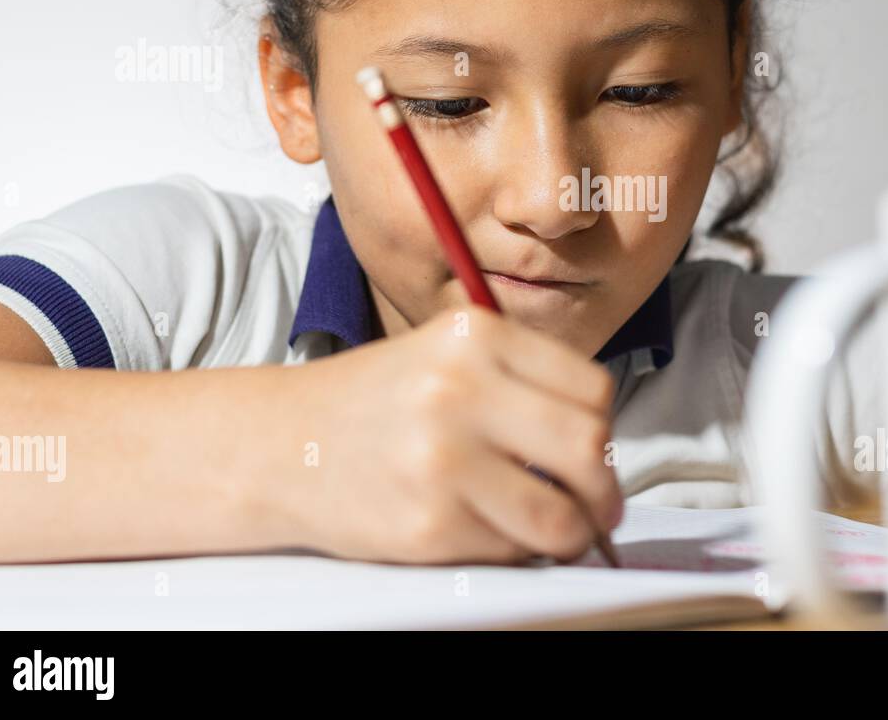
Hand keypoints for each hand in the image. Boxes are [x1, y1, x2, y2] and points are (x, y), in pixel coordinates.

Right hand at [281, 305, 622, 564]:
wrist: (282, 444)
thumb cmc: (377, 402)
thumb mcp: (447, 356)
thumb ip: (522, 382)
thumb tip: (602, 446)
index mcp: (476, 336)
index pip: (592, 390)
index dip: (605, 431)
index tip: (596, 453)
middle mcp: (460, 389)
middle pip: (589, 448)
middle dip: (604, 491)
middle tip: (598, 507)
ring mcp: (442, 458)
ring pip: (560, 514)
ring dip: (572, 533)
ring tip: (557, 531)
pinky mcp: (427, 523)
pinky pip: (511, 550)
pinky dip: (516, 551)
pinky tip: (491, 533)